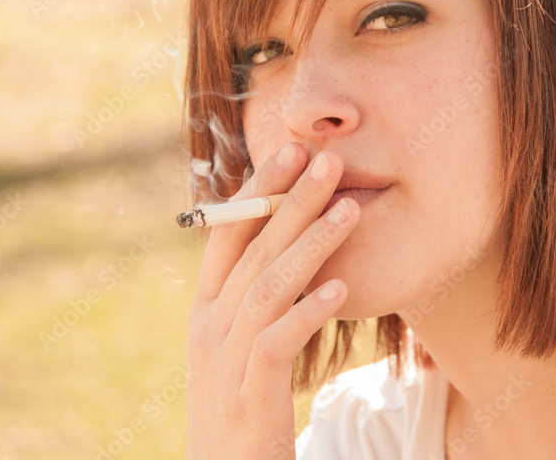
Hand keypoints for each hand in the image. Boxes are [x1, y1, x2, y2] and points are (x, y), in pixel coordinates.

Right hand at [185, 143, 358, 458]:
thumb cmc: (243, 406)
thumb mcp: (241, 346)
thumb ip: (261, 299)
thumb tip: (296, 246)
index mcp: (205, 309)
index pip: (227, 234)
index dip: (258, 190)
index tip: (292, 150)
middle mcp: (207, 329)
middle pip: (253, 252)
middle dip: (291, 202)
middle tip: (327, 161)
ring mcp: (223, 364)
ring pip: (267, 289)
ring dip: (310, 245)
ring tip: (350, 210)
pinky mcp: (247, 399)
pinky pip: (276, 344)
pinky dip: (307, 313)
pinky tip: (341, 289)